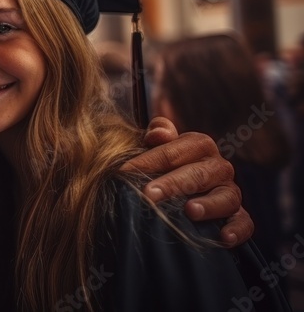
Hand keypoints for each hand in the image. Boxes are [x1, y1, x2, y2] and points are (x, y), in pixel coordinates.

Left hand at [121, 117, 253, 246]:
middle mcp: (218, 167)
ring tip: (189, 211)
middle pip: (199, 173)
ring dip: (208, 205)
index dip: (151, 159)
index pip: (177, 149)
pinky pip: (245, 222)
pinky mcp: (238, 216)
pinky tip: (224, 237)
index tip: (126, 171)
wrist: (178, 192)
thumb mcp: (157, 147)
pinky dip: (237, 229)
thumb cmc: (163, 166)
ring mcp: (230, 191)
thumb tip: (158, 134)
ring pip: (226, 196)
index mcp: (199, 145)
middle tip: (149, 194)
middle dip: (173, 183)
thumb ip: (158, 133)